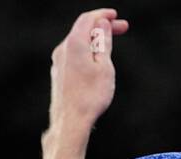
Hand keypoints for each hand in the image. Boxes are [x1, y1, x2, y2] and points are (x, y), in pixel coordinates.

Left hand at [48, 9, 129, 136]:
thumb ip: (103, 43)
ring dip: (95, 41)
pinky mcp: (58, 75)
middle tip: (122, 28)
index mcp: (74, 43)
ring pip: (78, 44)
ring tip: (111, 47)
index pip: (88, 19)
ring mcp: (58, 62)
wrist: (70, 122)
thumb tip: (102, 25)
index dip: (103, 15)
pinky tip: (96, 63)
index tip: (116, 16)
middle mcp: (62, 49)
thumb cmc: (90, 96)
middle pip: (83, 30)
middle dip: (102, 27)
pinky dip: (86, 53)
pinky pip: (73, 56)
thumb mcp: (104, 67)